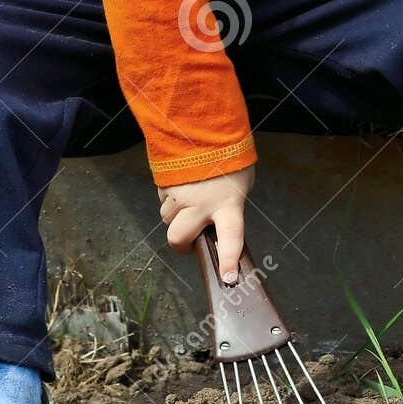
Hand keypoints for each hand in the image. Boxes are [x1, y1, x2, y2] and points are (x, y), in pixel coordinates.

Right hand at [156, 164, 255, 282]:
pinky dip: (170, 199)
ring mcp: (180, 194)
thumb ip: (229, 205)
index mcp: (227, 203)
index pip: (230, 237)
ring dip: (176, 217)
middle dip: (181, 244)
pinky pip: (163, 200)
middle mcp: (201, 203)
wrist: (203, 125)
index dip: (228, 259)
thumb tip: (220, 221)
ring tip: (189, 201)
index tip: (228, 279)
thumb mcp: (239, 183)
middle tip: (189, 240)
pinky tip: (181, 185)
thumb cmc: (229, 157)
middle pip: (179, 237)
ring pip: (168, 218)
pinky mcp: (164, 184)